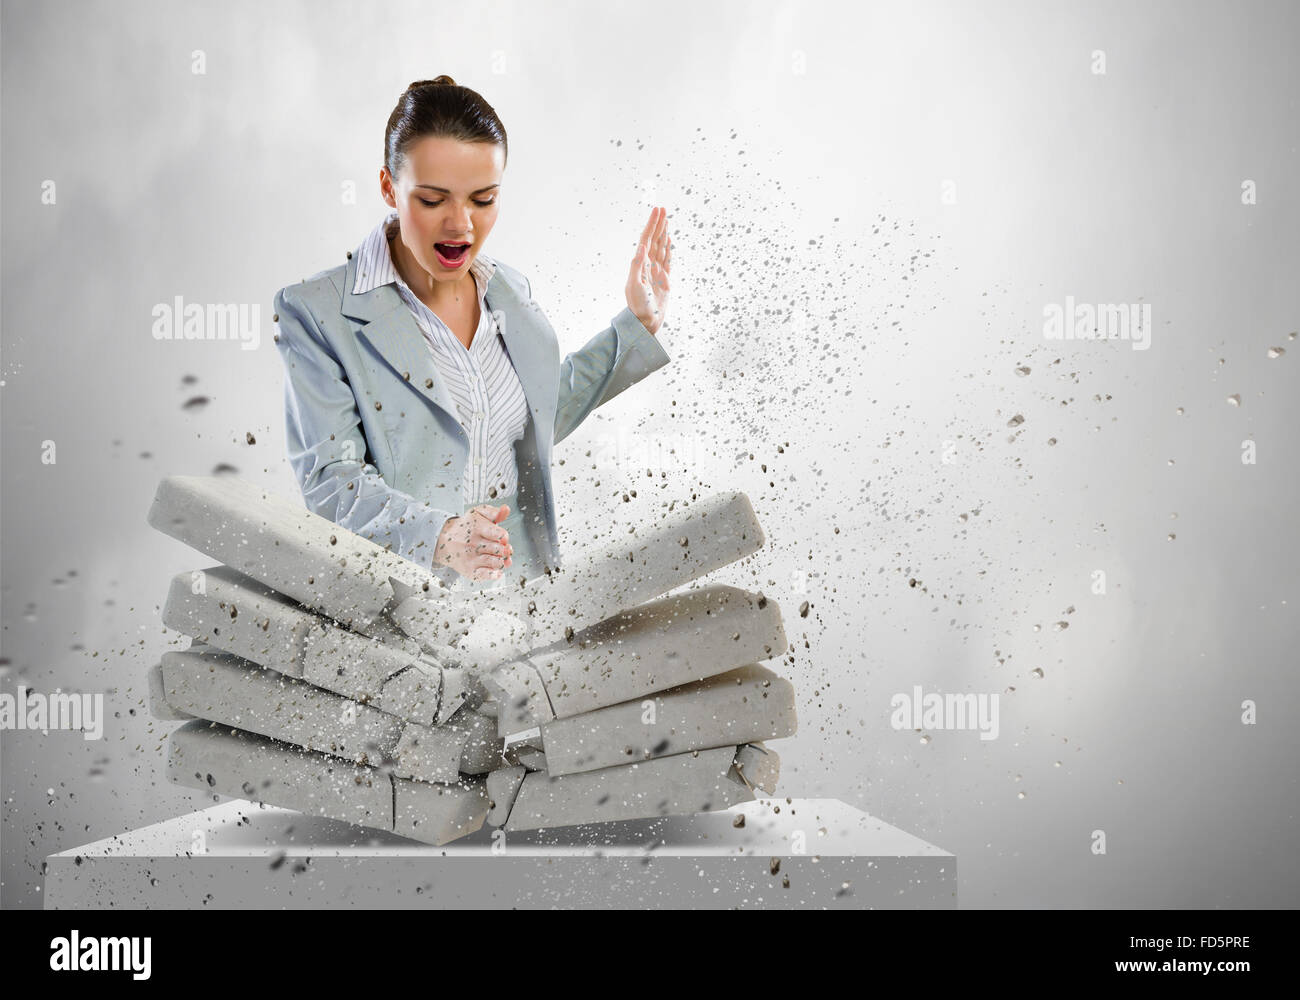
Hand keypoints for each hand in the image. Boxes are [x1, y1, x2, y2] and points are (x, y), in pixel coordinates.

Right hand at [434, 504, 513, 580]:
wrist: (443, 540)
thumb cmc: (465, 527)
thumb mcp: (477, 514)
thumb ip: (494, 512)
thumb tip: (506, 509)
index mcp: (477, 528)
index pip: (499, 535)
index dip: (505, 537)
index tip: (503, 538)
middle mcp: (473, 544)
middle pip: (499, 550)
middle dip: (505, 550)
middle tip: (503, 548)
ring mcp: (471, 558)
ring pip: (495, 562)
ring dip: (502, 561)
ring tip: (500, 557)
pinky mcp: (469, 570)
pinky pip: (485, 575)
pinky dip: (494, 574)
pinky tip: (497, 571)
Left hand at [625, 205, 671, 334]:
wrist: (645, 321)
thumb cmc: (638, 305)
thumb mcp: (635, 285)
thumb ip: (637, 266)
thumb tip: (642, 247)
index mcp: (640, 264)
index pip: (646, 239)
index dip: (652, 224)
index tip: (657, 211)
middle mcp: (647, 265)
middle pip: (654, 239)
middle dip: (658, 224)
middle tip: (662, 209)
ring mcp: (656, 271)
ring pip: (660, 247)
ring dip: (662, 233)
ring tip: (665, 220)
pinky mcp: (664, 279)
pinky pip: (667, 259)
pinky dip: (668, 248)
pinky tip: (668, 240)